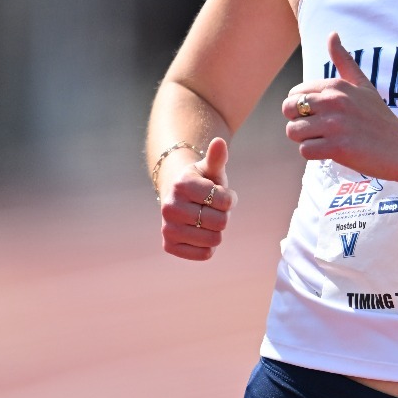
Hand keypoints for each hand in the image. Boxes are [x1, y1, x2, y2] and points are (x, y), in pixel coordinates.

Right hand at [158, 138, 233, 260]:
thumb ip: (217, 158)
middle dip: (223, 216)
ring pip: (214, 240)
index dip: (229, 200)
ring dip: (216, 231)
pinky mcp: (169, 245)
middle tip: (212, 209)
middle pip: (221, 223)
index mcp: (182, 185)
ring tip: (205, 219)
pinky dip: (208, 247)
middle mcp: (170, 207)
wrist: (178, 196)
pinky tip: (199, 233)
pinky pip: (204, 254)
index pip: (225, 202)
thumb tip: (220, 142)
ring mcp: (167, 227)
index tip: (219, 194)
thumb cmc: (202, 182)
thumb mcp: (211, 169)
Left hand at [282, 33, 397, 179]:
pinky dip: (314, 154)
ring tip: (325, 140)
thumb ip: (343, 60)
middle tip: (317, 128)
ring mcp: (335, 124)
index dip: (301, 106)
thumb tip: (332, 34)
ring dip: (305, 139)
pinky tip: (330, 151)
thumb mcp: (363, 84)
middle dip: (298, 121)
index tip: (319, 114)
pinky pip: (304, 150)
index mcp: (336, 85)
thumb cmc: (379, 117)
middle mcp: (333, 101)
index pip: (295, 92)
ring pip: (293, 131)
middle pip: (288, 110)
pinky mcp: (337, 147)